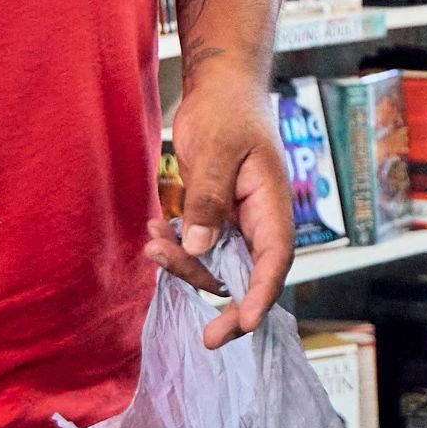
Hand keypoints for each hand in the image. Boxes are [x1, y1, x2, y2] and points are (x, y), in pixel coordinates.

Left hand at [145, 77, 292, 347]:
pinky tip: (154, 230)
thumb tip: (200, 247)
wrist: (219, 89)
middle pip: (247, 275)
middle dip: (224, 304)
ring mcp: (237, 222)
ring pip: (215, 266)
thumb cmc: (227, 111)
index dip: (261, 294)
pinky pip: (197, 249)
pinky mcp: (214, 218)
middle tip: (205, 338)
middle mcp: (259, 221)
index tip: (244, 323)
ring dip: (183, 265)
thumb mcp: (216, 150)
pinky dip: (174, 248)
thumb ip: (208, 198)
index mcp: (272, 205)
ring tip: (151, 243)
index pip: (274, 259)